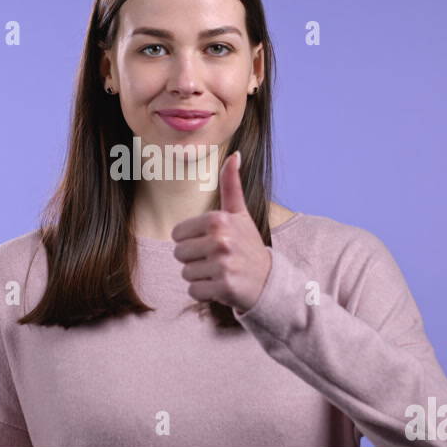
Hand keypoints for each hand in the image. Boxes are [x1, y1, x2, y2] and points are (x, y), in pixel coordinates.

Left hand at [172, 150, 272, 313]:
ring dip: (200, 276)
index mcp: (218, 220)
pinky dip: (205, 292)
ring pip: (186, 273)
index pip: (177, 234)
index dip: (191, 241)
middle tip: (217, 259)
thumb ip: (231, 184)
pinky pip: (194, 291)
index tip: (211, 243)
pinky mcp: (223, 286)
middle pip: (179, 254)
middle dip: (195, 260)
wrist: (269, 280)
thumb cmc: (247, 245)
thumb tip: (235, 155)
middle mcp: (220, 240)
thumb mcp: (240, 213)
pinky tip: (221, 285)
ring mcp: (222, 264)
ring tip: (220, 272)